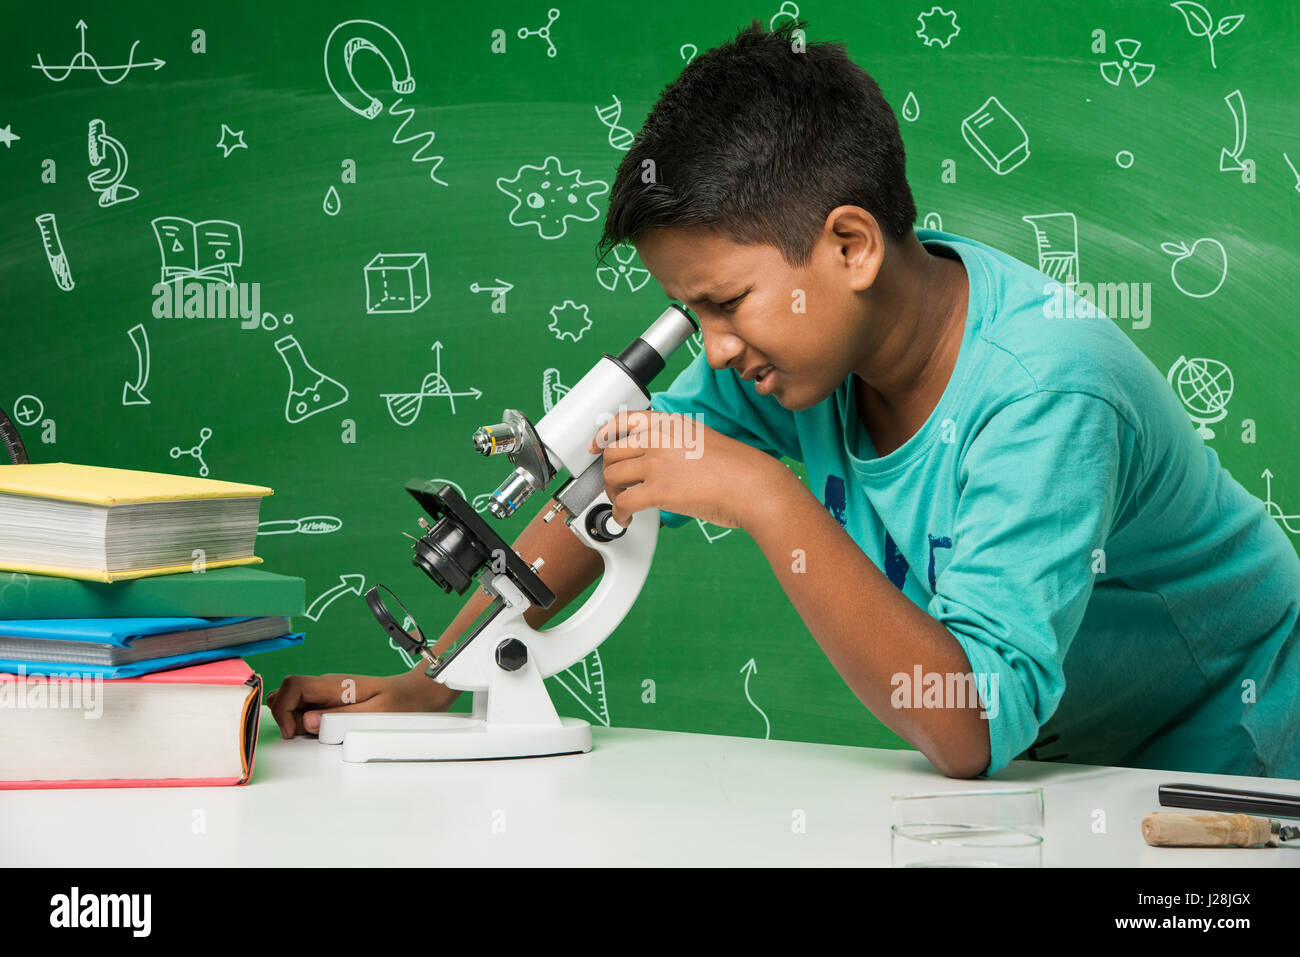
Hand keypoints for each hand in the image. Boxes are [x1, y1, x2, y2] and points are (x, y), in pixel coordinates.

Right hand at [266, 671, 454, 737]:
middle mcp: (327, 685)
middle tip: (306, 734)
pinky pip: (306, 708)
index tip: (292, 732)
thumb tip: (307, 722)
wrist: (417, 694)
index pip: (293, 685)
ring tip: (318, 732)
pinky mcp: (331, 699)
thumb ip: (340, 718)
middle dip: (286, 716)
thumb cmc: (401, 703)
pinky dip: (305, 720)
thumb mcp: (375, 715)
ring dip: (294, 719)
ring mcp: (328, 691)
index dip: (283, 708)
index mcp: (335, 684)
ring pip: (293, 701)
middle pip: (286, 693)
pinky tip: (324, 729)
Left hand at [586, 410, 782, 530]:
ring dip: (613, 495)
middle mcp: (660, 437)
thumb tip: (653, 459)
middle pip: (612, 453)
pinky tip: (627, 519)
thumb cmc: (737, 469)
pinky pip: (623, 502)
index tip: (595, 447)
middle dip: (609, 474)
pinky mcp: (658, 490)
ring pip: (612, 477)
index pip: (623, 420)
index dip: (602, 436)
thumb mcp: (701, 438)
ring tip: (624, 505)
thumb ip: (674, 442)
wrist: (754, 486)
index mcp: (670, 422)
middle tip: (617, 488)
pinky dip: (619, 514)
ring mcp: (657, 462)